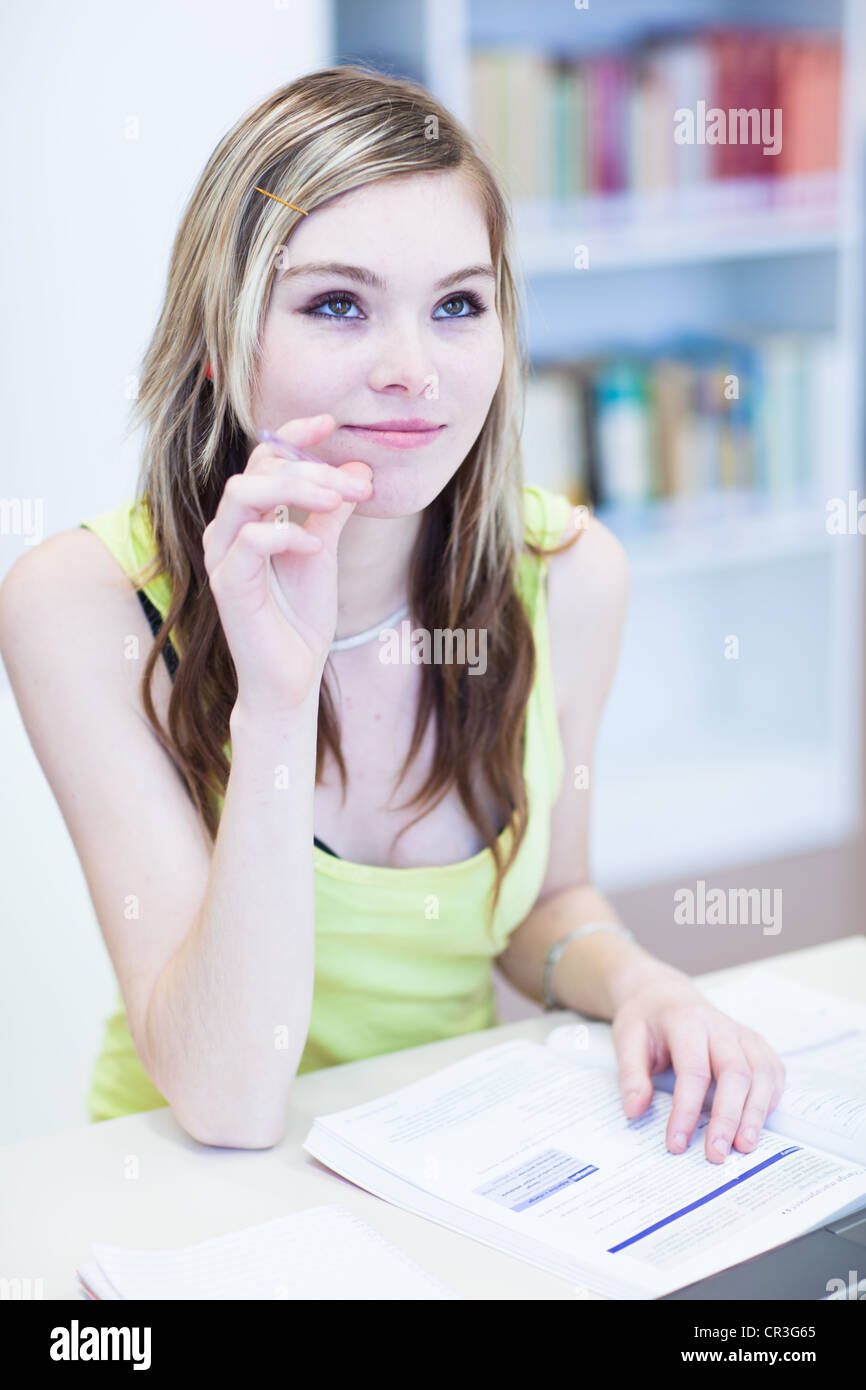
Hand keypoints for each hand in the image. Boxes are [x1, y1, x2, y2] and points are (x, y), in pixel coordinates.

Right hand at [202, 413, 372, 713]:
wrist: (292, 678)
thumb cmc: (300, 618)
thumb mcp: (324, 553)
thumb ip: (332, 512)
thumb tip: (358, 468)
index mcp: (250, 518)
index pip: (264, 459)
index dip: (293, 435)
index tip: (330, 422)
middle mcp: (229, 530)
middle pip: (256, 470)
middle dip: (308, 467)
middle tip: (353, 483)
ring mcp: (223, 556)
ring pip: (244, 495)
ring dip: (295, 489)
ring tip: (337, 501)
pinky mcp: (227, 585)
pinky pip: (248, 542)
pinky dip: (285, 534)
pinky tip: (314, 547)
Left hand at [610, 969, 786, 1162]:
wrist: (665, 993)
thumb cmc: (646, 1019)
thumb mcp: (626, 1038)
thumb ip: (631, 1074)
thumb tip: (635, 1111)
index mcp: (686, 1021)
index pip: (693, 1070)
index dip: (686, 1110)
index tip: (676, 1143)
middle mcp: (720, 1026)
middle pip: (735, 1072)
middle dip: (728, 1117)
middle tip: (717, 1154)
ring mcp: (742, 1034)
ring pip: (761, 1073)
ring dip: (755, 1113)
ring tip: (743, 1147)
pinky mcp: (756, 1044)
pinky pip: (772, 1072)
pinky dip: (770, 1099)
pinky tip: (757, 1124)